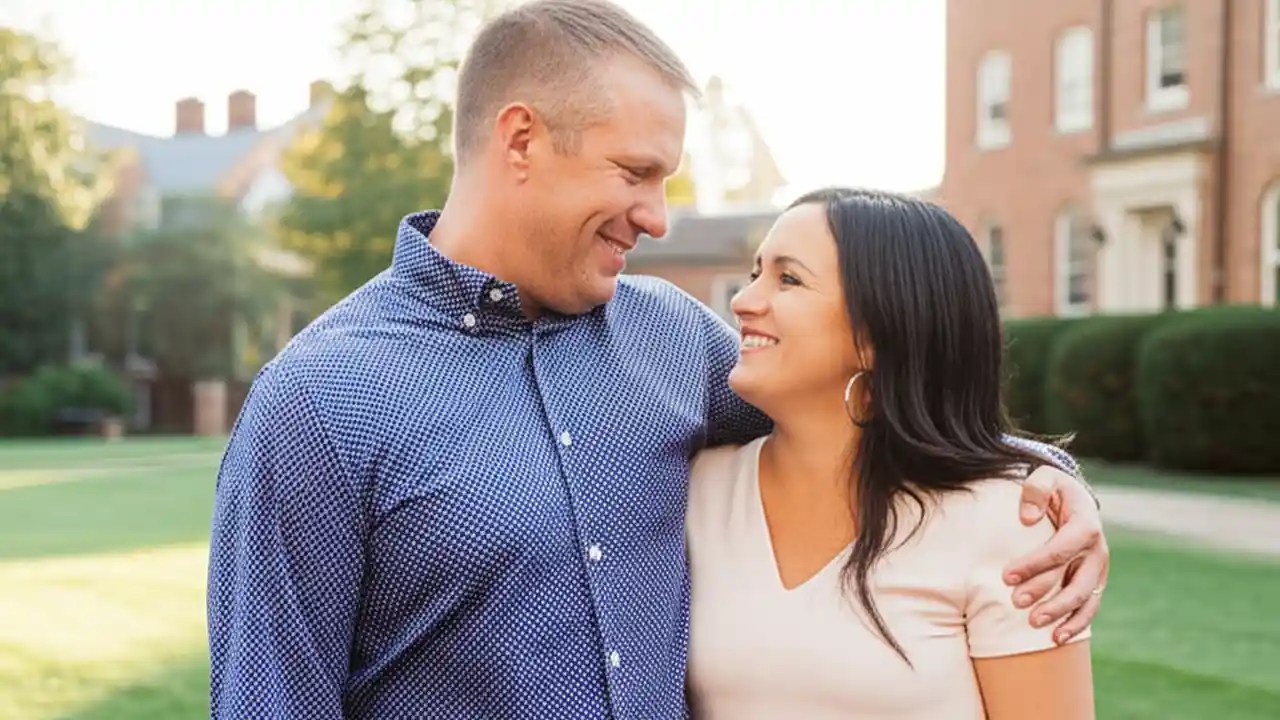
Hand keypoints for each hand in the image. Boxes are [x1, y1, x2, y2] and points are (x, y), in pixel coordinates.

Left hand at [1003, 466, 1108, 644]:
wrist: (1074, 500)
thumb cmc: (1053, 489)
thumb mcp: (1044, 477)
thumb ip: (1034, 490)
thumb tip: (1026, 518)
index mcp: (1086, 524)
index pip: (1060, 549)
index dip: (1034, 564)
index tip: (1006, 575)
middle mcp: (1097, 550)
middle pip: (1072, 578)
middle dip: (1044, 591)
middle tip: (1016, 602)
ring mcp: (1098, 569)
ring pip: (1083, 598)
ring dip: (1059, 613)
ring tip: (1034, 624)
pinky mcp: (1095, 582)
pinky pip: (1089, 608)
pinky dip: (1075, 624)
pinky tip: (1057, 637)